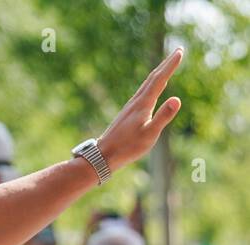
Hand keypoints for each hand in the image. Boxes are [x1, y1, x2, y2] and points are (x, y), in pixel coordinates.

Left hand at [97, 49, 182, 170]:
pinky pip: (142, 94)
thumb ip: (163, 117)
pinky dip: (150, 86)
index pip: (160, 80)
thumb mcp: (149, 135)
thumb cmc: (127, 148)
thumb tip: (178, 99)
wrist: (102, 155)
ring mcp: (130, 107)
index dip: (170, 65)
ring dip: (158, 73)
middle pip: (153, 78)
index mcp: (143, 104)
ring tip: (167, 66)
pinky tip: (151, 90)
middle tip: (178, 51)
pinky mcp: (127, 114)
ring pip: (146, 85)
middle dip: (166, 64)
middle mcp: (136, 102)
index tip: (180, 51)